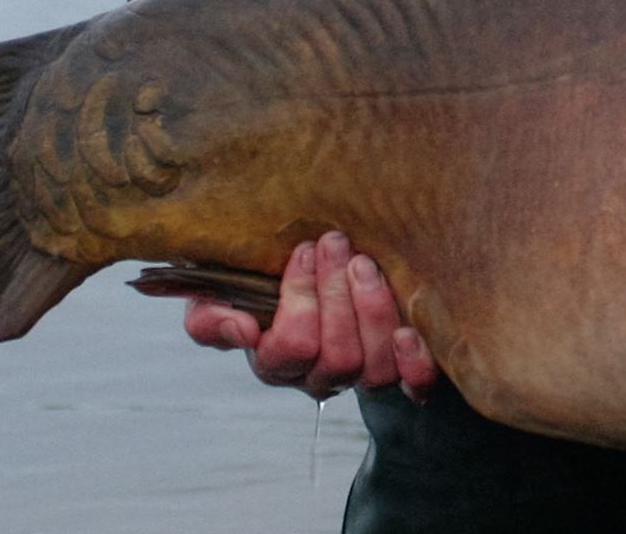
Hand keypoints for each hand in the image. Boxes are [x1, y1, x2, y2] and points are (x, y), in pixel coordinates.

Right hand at [182, 230, 440, 401]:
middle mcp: (319, 377)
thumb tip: (243, 329)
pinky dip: (414, 361)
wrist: (314, 272)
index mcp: (276, 362)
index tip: (304, 251)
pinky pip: (413, 383)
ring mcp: (361, 375)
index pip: (291, 348)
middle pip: (337, 358)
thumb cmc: (266, 283)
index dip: (300, 300)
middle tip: (335, 243)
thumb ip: (210, 318)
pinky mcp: (400, 369)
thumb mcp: (222, 296)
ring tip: (364, 263)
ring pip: (374, 368)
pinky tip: (408, 329)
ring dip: (373, 310)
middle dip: (337, 295)